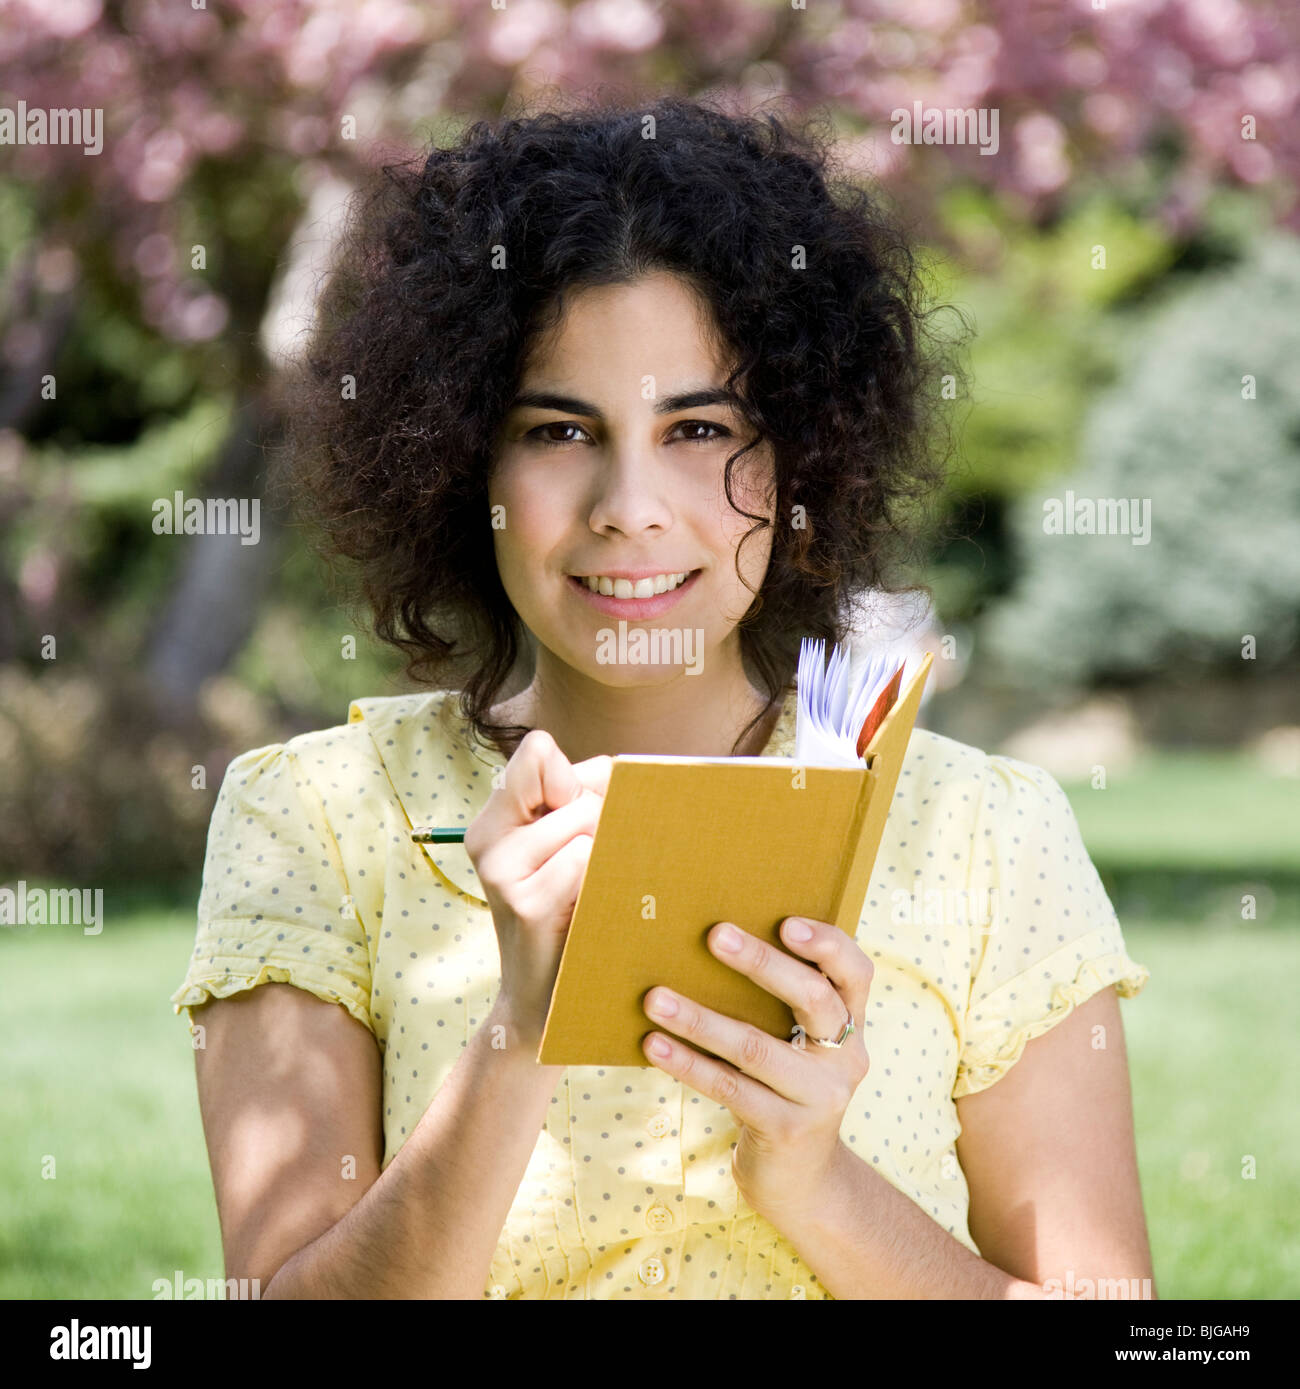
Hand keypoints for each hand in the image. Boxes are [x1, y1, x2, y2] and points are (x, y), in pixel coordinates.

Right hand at [464, 729, 611, 1046]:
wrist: (543, 1010)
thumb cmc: (571, 920)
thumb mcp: (562, 855)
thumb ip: (579, 803)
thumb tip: (624, 769)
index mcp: (493, 820)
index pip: (539, 750)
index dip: (580, 777)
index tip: (585, 819)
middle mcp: (487, 838)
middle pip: (579, 785)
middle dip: (606, 821)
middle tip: (593, 873)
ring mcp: (502, 871)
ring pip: (587, 820)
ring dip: (610, 853)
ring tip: (593, 894)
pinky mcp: (525, 903)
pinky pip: (586, 857)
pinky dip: (604, 880)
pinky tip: (591, 913)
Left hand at [640, 916, 871, 1222]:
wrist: (800, 1179)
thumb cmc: (783, 1086)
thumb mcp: (797, 1043)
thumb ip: (780, 1001)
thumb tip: (709, 938)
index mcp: (852, 1023)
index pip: (856, 972)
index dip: (828, 944)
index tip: (786, 921)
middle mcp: (845, 1058)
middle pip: (812, 999)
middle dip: (760, 963)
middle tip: (713, 934)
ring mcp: (819, 1098)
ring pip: (757, 1047)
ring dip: (701, 1018)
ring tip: (656, 997)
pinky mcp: (785, 1130)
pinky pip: (729, 1088)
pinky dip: (688, 1063)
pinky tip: (654, 1045)